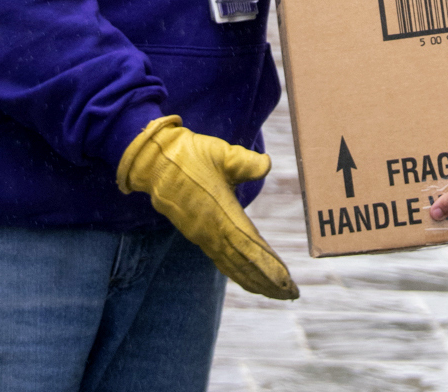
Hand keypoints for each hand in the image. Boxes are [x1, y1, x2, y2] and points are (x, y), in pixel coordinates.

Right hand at [117, 115, 298, 299]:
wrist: (155, 162)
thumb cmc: (190, 155)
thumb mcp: (220, 153)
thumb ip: (245, 161)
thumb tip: (266, 163)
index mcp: (219, 214)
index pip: (249, 246)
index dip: (268, 265)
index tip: (287, 281)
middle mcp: (210, 231)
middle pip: (243, 264)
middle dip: (268, 281)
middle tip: (292, 295)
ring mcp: (203, 236)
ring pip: (233, 266)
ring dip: (256, 281)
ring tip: (278, 294)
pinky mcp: (198, 234)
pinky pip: (222, 260)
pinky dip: (239, 273)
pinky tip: (250, 281)